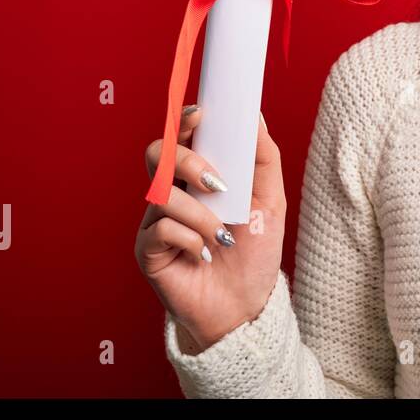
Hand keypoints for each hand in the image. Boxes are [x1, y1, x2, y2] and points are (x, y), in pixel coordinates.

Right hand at [133, 105, 287, 352]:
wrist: (246, 305)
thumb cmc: (255, 253)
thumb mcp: (271, 201)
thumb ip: (263, 158)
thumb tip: (254, 117)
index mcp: (199, 177)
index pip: (182, 137)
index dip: (185, 121)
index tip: (201, 114)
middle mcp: (174, 193)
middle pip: (158, 154)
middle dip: (187, 161)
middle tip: (218, 184)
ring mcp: (157, 221)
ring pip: (162, 194)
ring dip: (201, 214)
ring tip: (222, 236)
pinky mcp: (148, 250)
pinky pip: (160, 229)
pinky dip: (189, 238)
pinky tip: (203, 254)